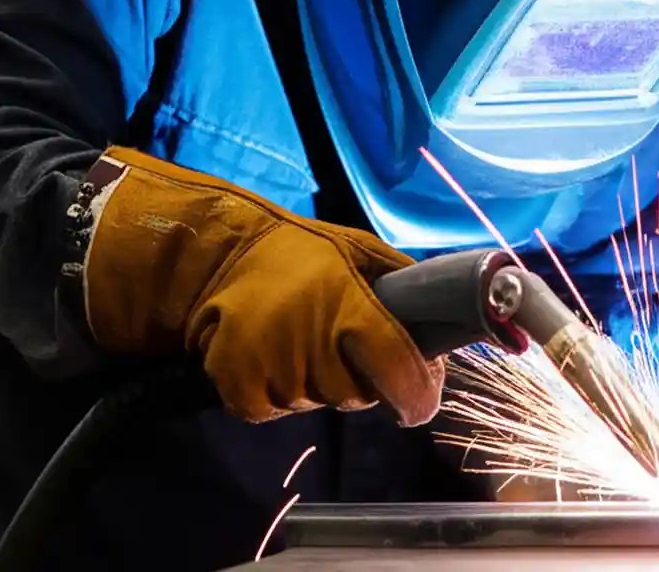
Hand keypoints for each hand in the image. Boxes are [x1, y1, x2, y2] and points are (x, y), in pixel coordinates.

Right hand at [74, 147, 443, 425]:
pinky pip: (272, 410)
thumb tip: (443, 316)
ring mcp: (272, 367)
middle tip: (344, 346)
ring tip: (302, 342)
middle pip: (356, 395)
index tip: (419, 403)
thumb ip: (400, 280)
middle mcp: (312, 341)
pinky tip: (273, 359)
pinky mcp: (237, 386)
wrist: (215, 254)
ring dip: (317, 385)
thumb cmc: (298, 251)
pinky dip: (276, 393)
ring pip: (314, 404)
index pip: (397, 369)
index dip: (417, 396)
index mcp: (349, 306)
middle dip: (362, 380)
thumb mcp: (358, 248)